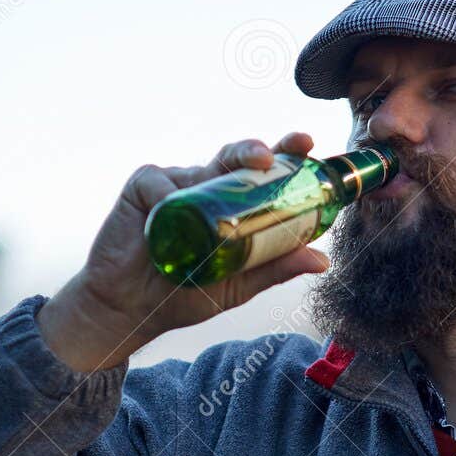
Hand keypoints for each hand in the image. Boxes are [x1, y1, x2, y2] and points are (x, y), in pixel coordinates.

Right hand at [37, 131, 325, 370]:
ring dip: (226, 164)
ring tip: (248, 168)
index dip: (286, 156)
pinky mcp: (143, 188)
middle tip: (273, 155)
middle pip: (238, 160)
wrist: (132, 310)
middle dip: (259, 150)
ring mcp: (176, 185)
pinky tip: (168, 212)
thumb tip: (323, 261)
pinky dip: (168, 196)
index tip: (307, 145)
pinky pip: (160, 183)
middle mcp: (208, 188)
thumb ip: (276, 268)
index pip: (264, 175)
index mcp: (233, 205)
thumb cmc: (184, 294)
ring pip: (204, 167)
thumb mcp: (238, 284)